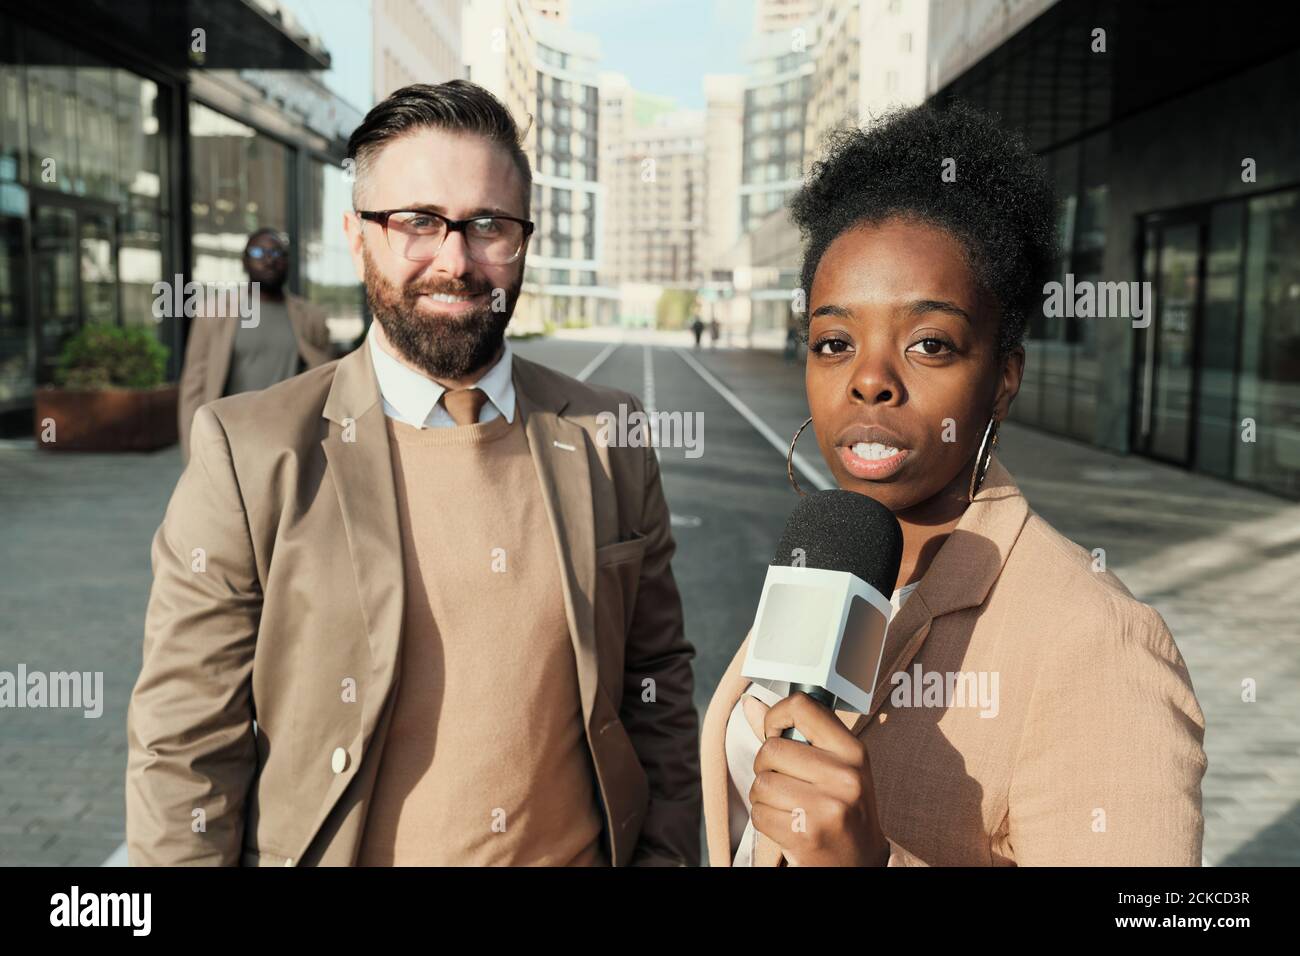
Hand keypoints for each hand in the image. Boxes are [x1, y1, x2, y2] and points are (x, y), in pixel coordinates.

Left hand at [749, 691, 889, 865]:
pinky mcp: (807, 835)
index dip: (776, 716)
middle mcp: (845, 776)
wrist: (860, 863)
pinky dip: (764, 819)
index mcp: (852, 751)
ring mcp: (828, 807)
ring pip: (762, 783)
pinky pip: (759, 814)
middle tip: (785, 782)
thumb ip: (793, 735)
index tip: (775, 733)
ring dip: (763, 797)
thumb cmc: (843, 810)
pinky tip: (787, 824)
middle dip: (766, 767)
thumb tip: (750, 704)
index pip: (802, 706)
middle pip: (772, 749)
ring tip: (787, 805)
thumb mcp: (833, 767)